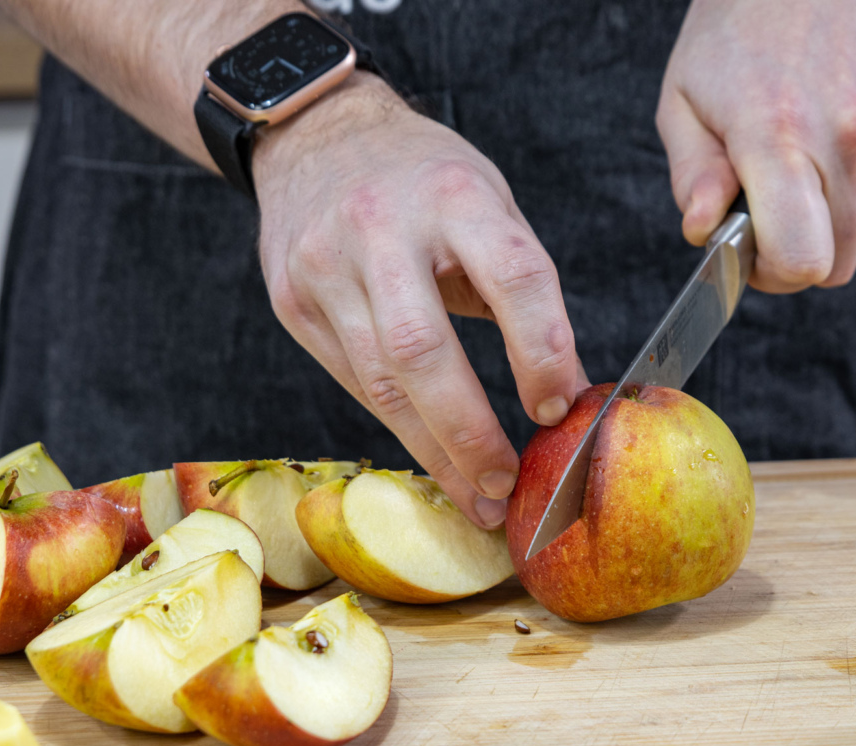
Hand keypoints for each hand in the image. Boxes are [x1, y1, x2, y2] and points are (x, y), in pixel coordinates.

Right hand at [253, 74, 586, 528]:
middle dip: (470, 432)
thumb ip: (523, 288)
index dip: (541, 351)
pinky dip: (399, 425)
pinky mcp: (293, 301)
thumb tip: (562, 392)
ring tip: (476, 496)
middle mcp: (381, 227)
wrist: (320, 139)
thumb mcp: (487, 204)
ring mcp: (325, 265)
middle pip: (423, 349)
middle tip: (507, 485)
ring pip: (381, 380)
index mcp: (454, 193)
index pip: (511, 277)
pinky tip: (431, 453)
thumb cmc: (424, 179)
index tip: (558, 409)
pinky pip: (353, 380)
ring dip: (434, 450)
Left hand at [657, 0, 855, 290]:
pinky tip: (832, 119)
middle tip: (769, 209)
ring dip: (828, 206)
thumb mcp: (683, 100)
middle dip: (800, 250)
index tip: (754, 257)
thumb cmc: (737, 29)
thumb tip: (701, 230)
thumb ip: (691, 175)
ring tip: (800, 144)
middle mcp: (847, 137)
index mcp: (779, 138)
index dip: (775, 276)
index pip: (803, 261)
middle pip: (839, 260)